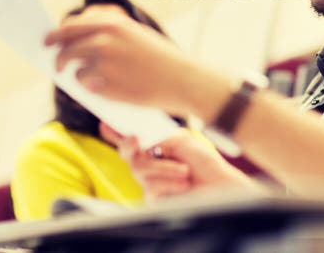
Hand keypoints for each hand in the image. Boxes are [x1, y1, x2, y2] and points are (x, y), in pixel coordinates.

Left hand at [46, 8, 216, 115]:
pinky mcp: (104, 84)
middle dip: (56, 55)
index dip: (57, 34)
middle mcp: (103, 39)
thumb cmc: (159, 59)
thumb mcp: (134, 35)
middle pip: (64, 45)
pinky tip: (105, 88)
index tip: (48, 40)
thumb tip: (76, 43)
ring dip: (75, 74)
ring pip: (73, 67)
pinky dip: (89, 88)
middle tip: (54, 65)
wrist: (181, 79)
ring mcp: (102, 62)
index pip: (72, 26)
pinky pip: (83, 85)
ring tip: (89, 80)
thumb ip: (107, 34)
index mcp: (111, 23)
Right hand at [117, 130, 250, 201]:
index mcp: (155, 145)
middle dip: (129, 145)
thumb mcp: (182, 140)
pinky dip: (169, 182)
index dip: (114, 131)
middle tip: (135, 138)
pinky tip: (184, 183)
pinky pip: (150, 187)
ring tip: (184, 171)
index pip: (129, 137)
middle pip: (126, 154)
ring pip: (139, 170)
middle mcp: (149, 163)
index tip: (105, 123)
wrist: (219, 186)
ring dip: (164, 168)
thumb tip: (139, 139)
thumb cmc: (203, 162)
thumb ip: (159, 138)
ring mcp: (149, 182)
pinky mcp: (154, 199)